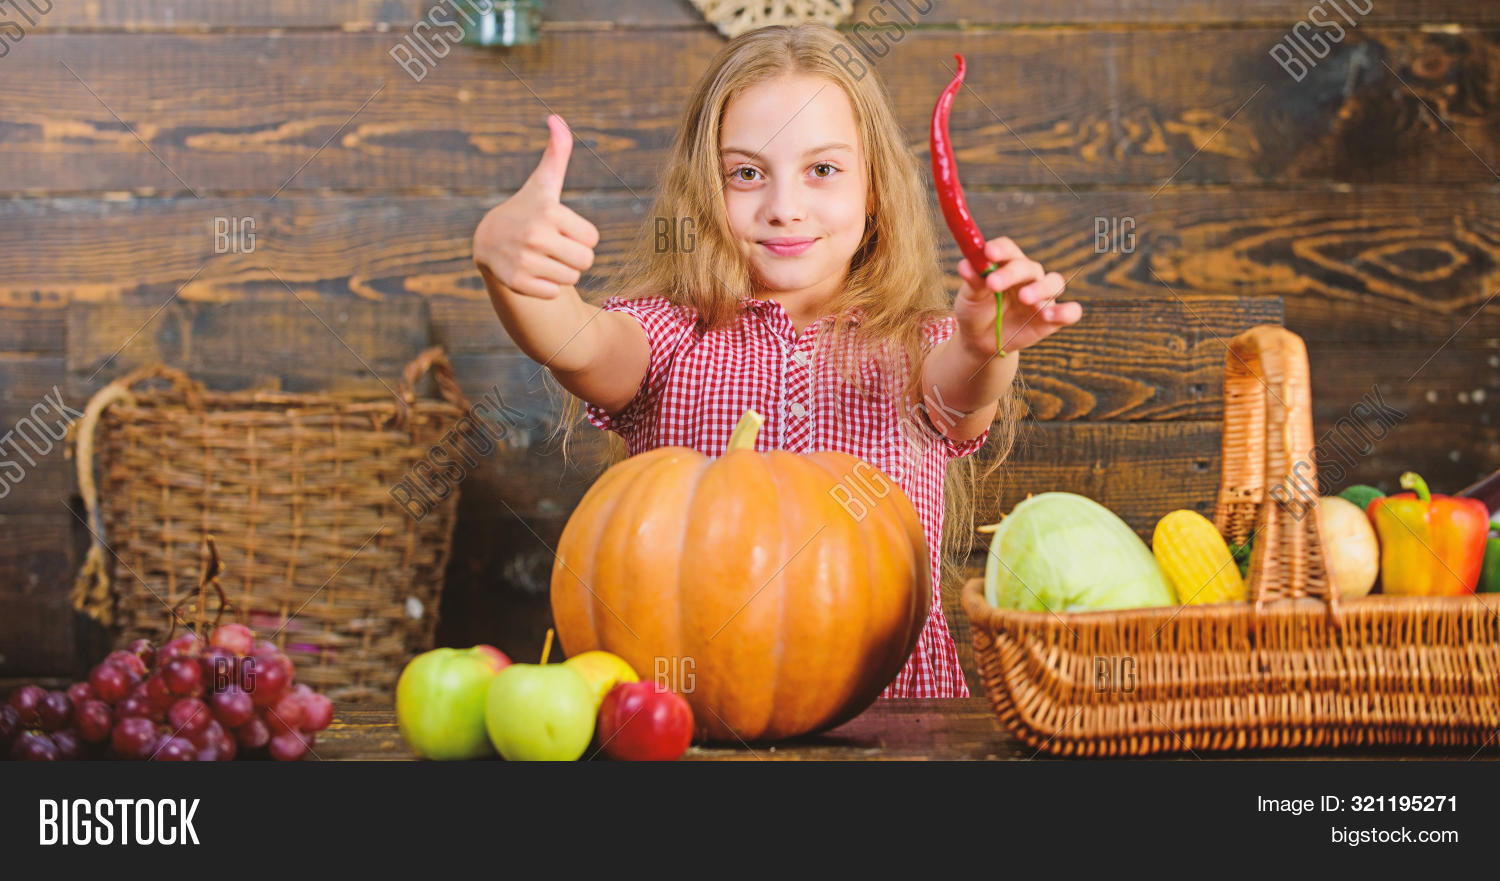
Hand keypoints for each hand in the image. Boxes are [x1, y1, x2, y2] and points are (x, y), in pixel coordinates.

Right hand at [473, 114, 599, 298]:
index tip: (560, 228)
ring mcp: (524, 260)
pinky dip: (545, 286)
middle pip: (586, 261)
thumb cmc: (527, 208)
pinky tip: (531, 271)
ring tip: (542, 257)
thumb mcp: (543, 182)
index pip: (592, 238)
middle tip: (554, 246)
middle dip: (574, 256)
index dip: (580, 235)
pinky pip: (553, 292)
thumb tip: (556, 118)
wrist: (488, 240)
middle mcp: (535, 235)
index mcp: (549, 212)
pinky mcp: (517, 283)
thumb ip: (557, 152)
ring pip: (571, 278)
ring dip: (561, 271)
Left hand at [954, 237, 1081, 355]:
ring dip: (1041, 288)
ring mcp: (1042, 296)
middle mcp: (1028, 276)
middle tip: (993, 283)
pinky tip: (1048, 316)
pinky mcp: (1052, 319)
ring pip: (1054, 282)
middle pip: (1027, 266)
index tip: (988, 253)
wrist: (980, 340)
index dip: (1000, 249)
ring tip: (1024, 298)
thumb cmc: (975, 310)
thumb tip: (965, 265)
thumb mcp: (969, 297)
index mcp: (1006, 264)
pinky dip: (1064, 311)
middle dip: (1011, 273)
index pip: (1008, 249)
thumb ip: (972, 281)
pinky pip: (1070, 312)